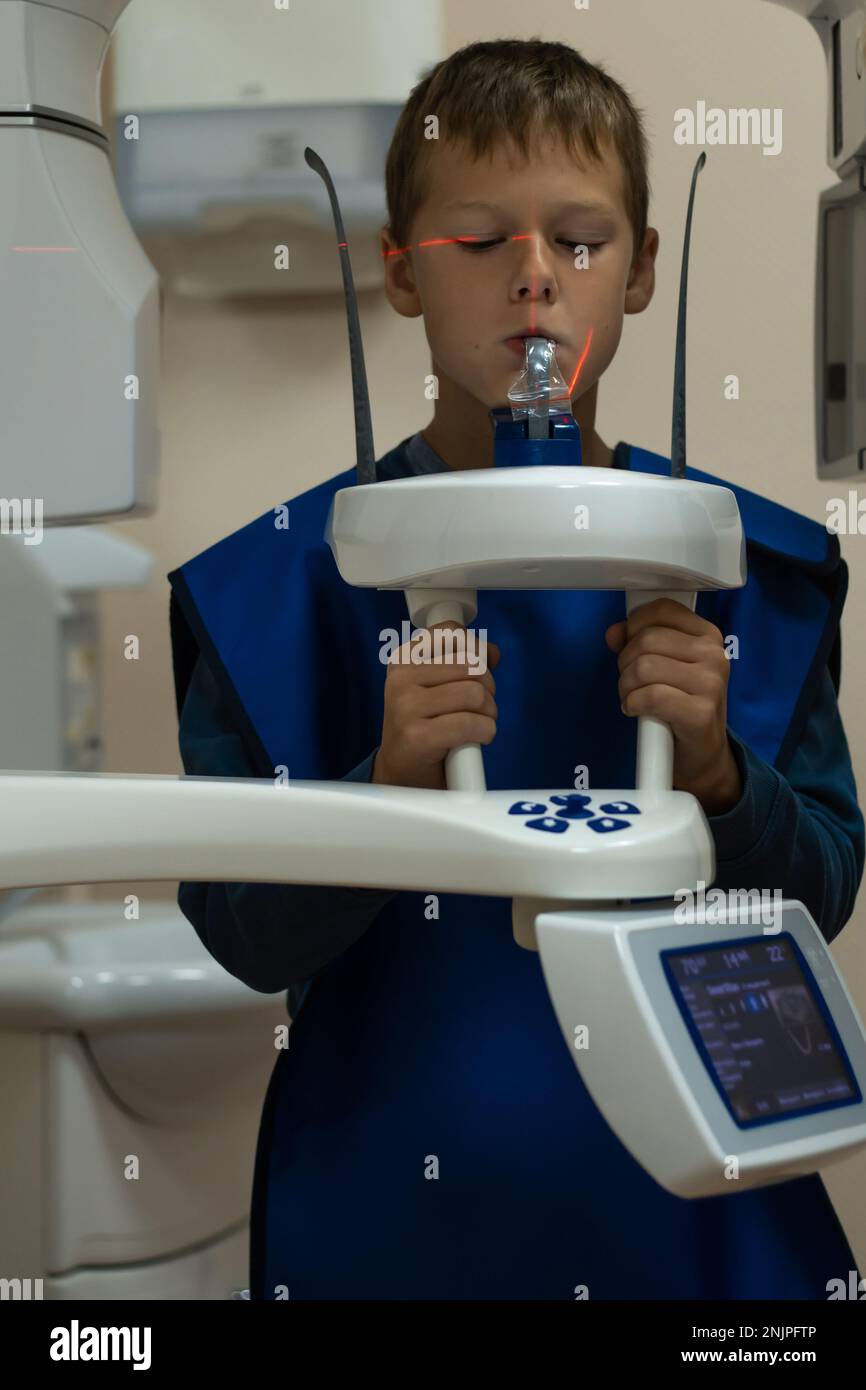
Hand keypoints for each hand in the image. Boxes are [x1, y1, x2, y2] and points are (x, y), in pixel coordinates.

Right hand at [372, 621, 500, 789]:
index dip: (477, 652)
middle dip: (488, 689)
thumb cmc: (424, 727)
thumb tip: (492, 652)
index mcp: (403, 659)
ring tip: (479, 725)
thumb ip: (463, 663)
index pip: (452, 633)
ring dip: (489, 713)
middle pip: (472, 665)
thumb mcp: (438, 687)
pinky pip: (470, 723)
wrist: (402, 774)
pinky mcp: (417, 736)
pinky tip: (477, 740)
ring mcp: (405, 707)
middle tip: (480, 709)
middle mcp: (400, 678)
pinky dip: (485, 732)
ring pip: (475, 693)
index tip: (476, 674)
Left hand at [604, 598, 741, 813]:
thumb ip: (637, 642)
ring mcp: (710, 684)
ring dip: (626, 687)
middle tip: (632, 682)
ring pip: (643, 667)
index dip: (634, 626)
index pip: (661, 610)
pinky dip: (633, 704)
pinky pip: (649, 696)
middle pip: (646, 640)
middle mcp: (714, 655)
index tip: (630, 646)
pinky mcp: (700, 712)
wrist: (702, 753)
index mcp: (708, 635)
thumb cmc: (682, 704)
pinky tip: (637, 710)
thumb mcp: (664, 666)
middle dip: (626, 663)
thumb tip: (614, 632)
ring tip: (635, 698)